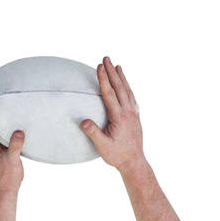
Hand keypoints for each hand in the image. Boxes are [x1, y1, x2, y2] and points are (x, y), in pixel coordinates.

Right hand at [81, 57, 144, 172]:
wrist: (134, 162)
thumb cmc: (117, 155)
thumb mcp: (102, 146)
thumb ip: (93, 133)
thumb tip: (83, 121)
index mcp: (119, 117)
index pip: (109, 93)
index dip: (104, 79)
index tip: (99, 66)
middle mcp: (128, 112)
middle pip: (119, 87)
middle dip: (112, 71)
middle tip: (106, 58)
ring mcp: (133, 114)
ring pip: (127, 90)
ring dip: (121, 77)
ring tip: (117, 65)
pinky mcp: (136, 117)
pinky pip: (132, 98)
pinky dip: (128, 88)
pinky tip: (126, 85)